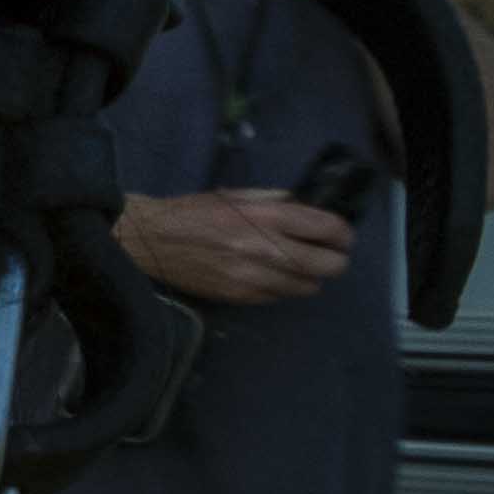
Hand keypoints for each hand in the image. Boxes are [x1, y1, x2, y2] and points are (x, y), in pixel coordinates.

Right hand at [113, 185, 351, 305]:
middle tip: (326, 255)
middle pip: (329, 266)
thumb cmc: (192, 211)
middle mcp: (266, 249)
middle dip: (335, 260)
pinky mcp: (239, 296)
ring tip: (295, 267)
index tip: (341, 236)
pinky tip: (269, 276)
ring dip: (309, 277)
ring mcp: (253, 277)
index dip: (343, 234)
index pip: (329, 229)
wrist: (150, 240)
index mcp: (267, 216)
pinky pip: (279, 297)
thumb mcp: (237, 196)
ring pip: (308, 287)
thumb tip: (308, 211)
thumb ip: (276, 202)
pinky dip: (282, 288)